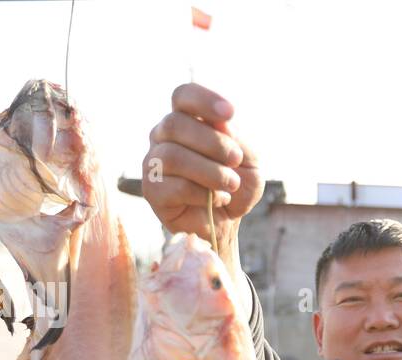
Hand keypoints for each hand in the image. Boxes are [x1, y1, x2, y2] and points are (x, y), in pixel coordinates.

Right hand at [143, 83, 263, 242]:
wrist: (227, 221)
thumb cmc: (236, 185)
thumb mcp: (249, 162)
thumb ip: (238, 142)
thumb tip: (220, 126)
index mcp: (187, 119)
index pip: (183, 95)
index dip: (203, 99)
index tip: (231, 113)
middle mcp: (164, 136)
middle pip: (176, 124)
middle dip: (213, 142)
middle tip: (236, 160)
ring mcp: (154, 162)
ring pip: (173, 156)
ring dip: (210, 171)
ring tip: (231, 185)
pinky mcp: (152, 190)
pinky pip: (173, 185)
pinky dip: (201, 193)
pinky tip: (214, 199)